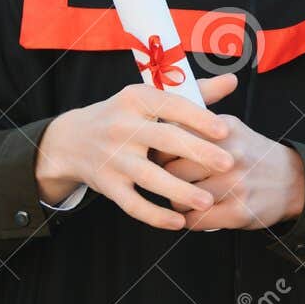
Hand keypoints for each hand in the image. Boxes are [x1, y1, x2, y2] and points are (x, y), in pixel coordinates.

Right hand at [35, 74, 237, 230]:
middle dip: (197, 152)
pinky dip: (155, 215)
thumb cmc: (126, 116)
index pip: (171, 106)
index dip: (198, 118)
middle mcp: (122, 126)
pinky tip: (179, 221)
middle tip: (228, 164)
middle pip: (164, 140)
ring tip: (208, 201)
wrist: (72, 140)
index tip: (225, 131)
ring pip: (149, 176)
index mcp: (137, 99)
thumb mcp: (151, 98)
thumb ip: (194, 93)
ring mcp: (113, 157)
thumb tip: (233, 81)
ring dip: (179, 190)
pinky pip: (132, 203)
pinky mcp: (106, 184)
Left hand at [161, 115, 304, 230]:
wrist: (293, 180)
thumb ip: (198, 125)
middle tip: (169, 182)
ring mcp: (235, 184)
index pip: (173, 139)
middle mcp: (229, 155)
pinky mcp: (239, 211)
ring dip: (178, 201)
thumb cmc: (252, 155)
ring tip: (185, 198)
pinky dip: (190, 219)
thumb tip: (159, 128)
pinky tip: (197, 213)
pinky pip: (196, 219)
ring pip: (181, 197)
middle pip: (172, 170)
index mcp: (223, 130)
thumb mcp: (230, 128)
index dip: (161, 151)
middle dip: (165, 178)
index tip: (160, 158)